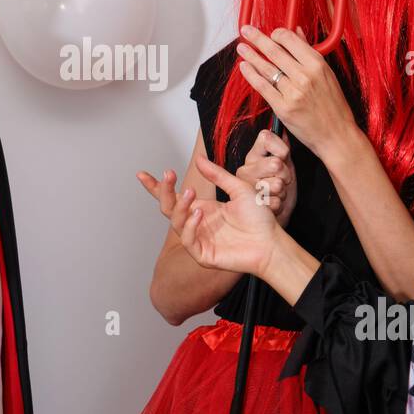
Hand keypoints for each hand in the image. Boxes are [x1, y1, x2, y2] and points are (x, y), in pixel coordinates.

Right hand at [135, 155, 280, 276]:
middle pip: (168, 207)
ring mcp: (198, 239)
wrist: (272, 241)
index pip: (173, 197)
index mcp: (203, 208)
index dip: (156, 187)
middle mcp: (197, 223)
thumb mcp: (239, 188)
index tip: (142, 175)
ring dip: (180, 205)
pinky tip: (198, 214)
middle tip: (169, 174)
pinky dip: (189, 226)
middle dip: (164, 191)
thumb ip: (218, 175)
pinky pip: (188, 240)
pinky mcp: (203, 254)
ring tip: (191, 194)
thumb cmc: (259, 218)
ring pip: (175, 222)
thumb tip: (199, 159)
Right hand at [235, 129, 296, 226]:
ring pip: (276, 184)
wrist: (277, 213)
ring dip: (283, 191)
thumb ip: (283, 147)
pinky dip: (279, 203)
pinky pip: (276, 201)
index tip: (283, 157)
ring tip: (277, 192)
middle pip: (275, 163)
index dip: (281, 149)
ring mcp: (246, 187)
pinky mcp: (251, 204)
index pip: (266, 138)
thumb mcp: (285, 163)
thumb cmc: (281, 186)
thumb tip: (284, 129)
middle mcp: (245, 169)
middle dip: (286, 174)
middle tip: (282, 180)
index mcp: (253, 156)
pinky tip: (273, 202)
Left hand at [236, 24, 361, 168]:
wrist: (336, 135)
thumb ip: (309, 52)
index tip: (269, 33)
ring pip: (266, 68)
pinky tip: (244, 67)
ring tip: (241, 47)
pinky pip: (263, 87)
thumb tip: (296, 32)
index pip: (290, 40)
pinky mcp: (283, 107)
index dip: (276, 34)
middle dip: (257, 39)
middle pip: (275, 52)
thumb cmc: (333, 105)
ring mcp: (293, 92)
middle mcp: (305, 76)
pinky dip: (251, 75)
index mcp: (317, 64)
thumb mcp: (327, 74)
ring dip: (250, 55)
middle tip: (246, 31)